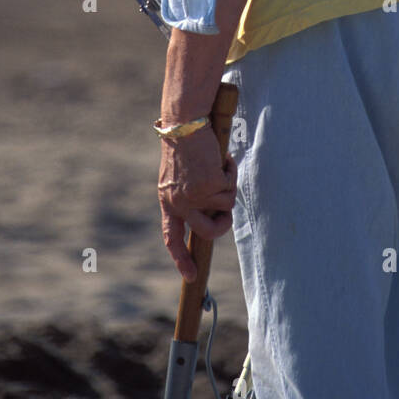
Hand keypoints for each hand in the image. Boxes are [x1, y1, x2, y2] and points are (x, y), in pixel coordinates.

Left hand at [157, 124, 237, 281]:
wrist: (185, 123)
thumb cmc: (184, 144)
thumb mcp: (179, 175)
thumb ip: (189, 195)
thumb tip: (212, 213)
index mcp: (168, 201)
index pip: (172, 237)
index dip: (181, 258)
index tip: (190, 275)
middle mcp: (180, 203)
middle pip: (207, 233)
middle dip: (223, 225)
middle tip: (227, 213)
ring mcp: (195, 196)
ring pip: (226, 205)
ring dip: (227, 185)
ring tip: (216, 164)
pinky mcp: (210, 185)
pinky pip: (230, 187)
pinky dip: (230, 171)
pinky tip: (219, 157)